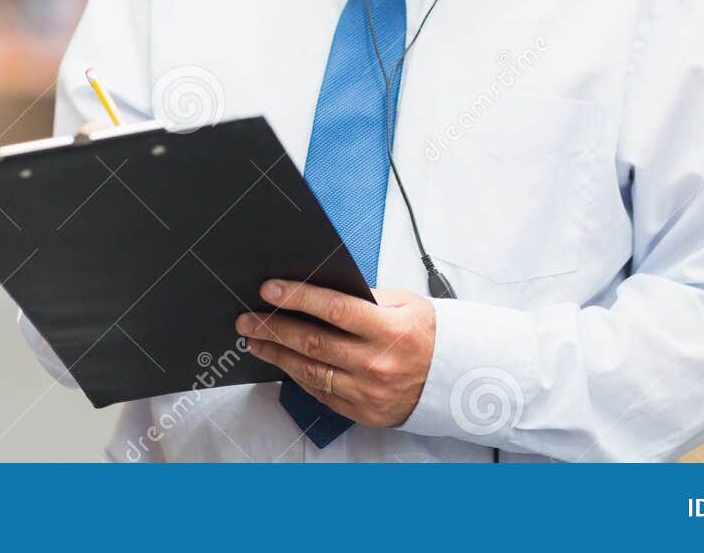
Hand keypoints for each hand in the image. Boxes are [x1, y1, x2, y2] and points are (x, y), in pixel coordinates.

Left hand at [236, 280, 435, 427]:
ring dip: (278, 355)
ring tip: (256, 341)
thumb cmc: (428, 333)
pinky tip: (284, 362)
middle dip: (274, 328)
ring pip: (311, 371)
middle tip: (248, 319)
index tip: (269, 290)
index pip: (334, 309)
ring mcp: (368, 392)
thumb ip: (363, 298)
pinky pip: (322, 393)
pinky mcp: (364, 412)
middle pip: (313, 343)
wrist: (456, 377)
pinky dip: (299, 376)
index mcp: (389, 329)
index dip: (298, 298)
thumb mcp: (403, 304)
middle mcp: (376, 363)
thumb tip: (317, 291)